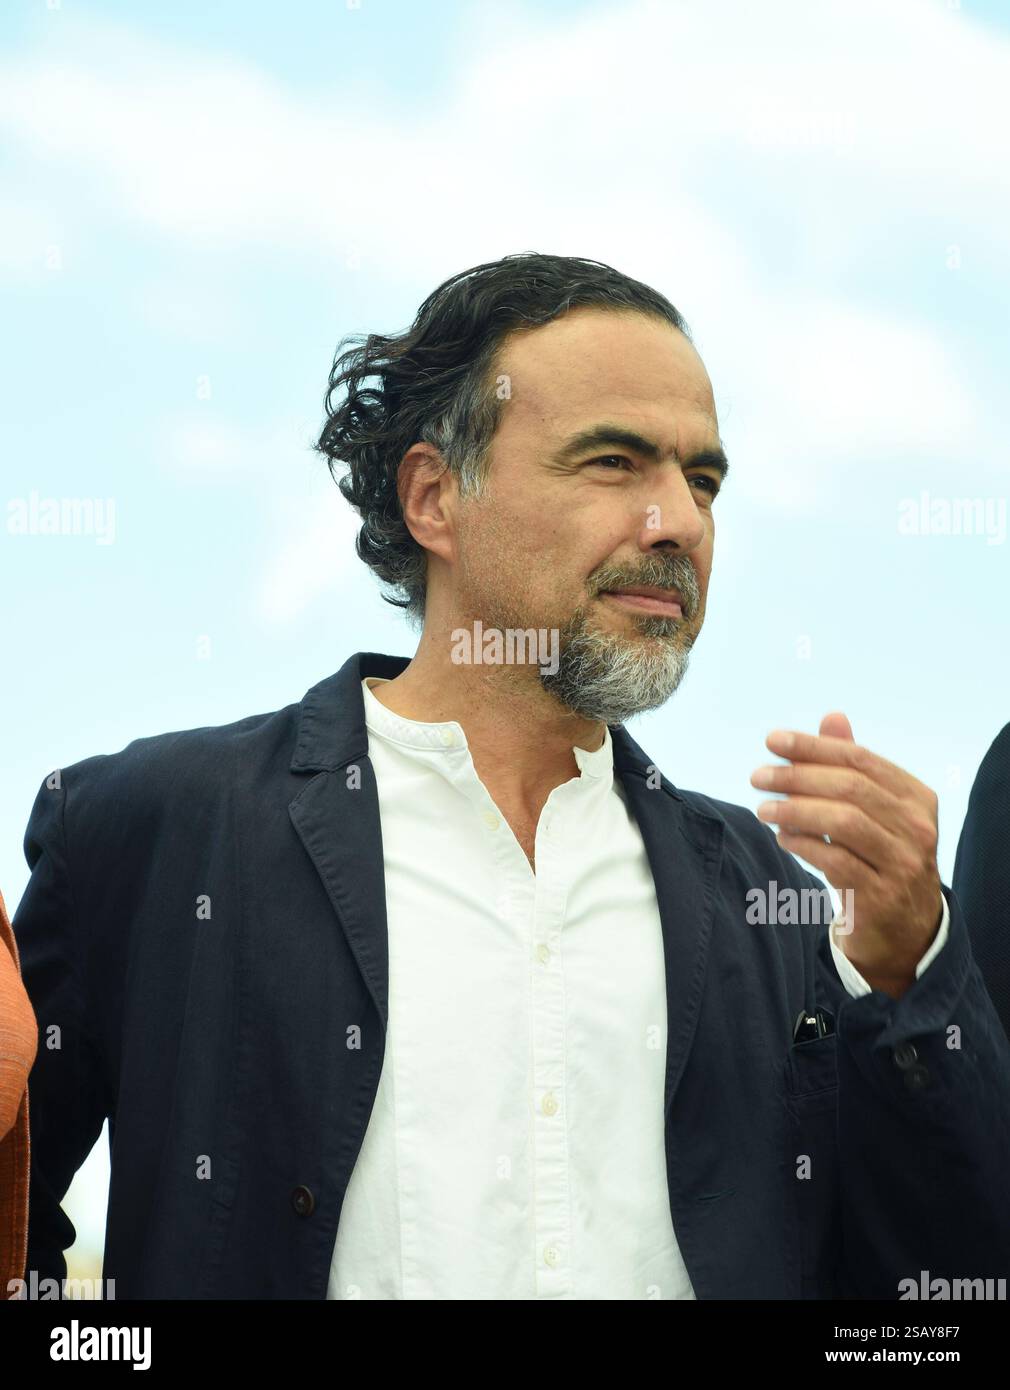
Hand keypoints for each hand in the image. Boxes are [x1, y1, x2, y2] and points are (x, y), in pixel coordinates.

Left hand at [750, 712, 942, 996]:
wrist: (905, 931)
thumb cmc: (881, 857)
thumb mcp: (875, 811)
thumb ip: (853, 766)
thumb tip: (832, 717)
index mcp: (917, 797)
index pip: (859, 759)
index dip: (813, 747)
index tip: (772, 740)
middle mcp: (917, 828)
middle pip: (850, 788)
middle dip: (797, 776)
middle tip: (758, 776)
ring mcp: (903, 864)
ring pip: (843, 822)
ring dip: (794, 810)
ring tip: (763, 808)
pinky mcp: (880, 897)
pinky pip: (834, 861)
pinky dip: (802, 843)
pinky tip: (782, 836)